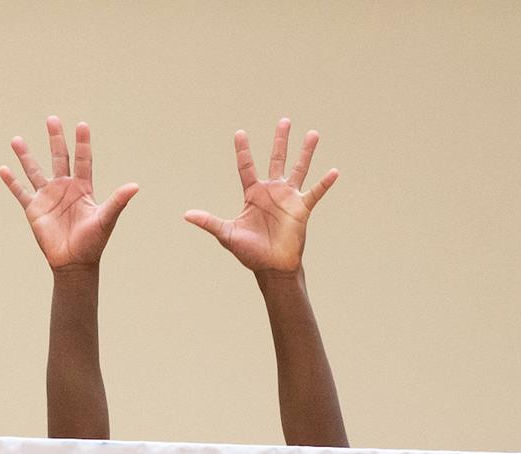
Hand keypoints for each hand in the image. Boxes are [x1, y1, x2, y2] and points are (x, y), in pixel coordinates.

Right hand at [0, 117, 137, 271]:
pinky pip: (20, 192)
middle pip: (58, 157)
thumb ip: (118, 201)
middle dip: (55, 139)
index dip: (82, 143)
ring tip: (16, 139)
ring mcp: (47, 197)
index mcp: (82, 188)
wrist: (74, 263)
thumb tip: (135, 186)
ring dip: (25, 155)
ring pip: (34, 171)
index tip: (82, 125)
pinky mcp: (34, 210)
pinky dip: (11, 182)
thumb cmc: (93, 242)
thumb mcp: (106, 219)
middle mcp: (64, 188)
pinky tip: (3, 169)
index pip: (82, 160)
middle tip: (52, 119)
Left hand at [184, 119, 336, 272]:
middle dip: (280, 140)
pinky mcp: (301, 209)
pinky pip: (315, 192)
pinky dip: (324, 183)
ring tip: (312, 133)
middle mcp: (272, 191)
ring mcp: (288, 198)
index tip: (240, 132)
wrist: (270, 266)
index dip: (243, 150)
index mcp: (253, 194)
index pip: (246, 167)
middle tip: (284, 120)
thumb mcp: (226, 234)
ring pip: (298, 169)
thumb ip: (209, 222)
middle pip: (276, 159)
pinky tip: (334, 171)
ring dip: (306, 152)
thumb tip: (186, 215)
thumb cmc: (249, 251)